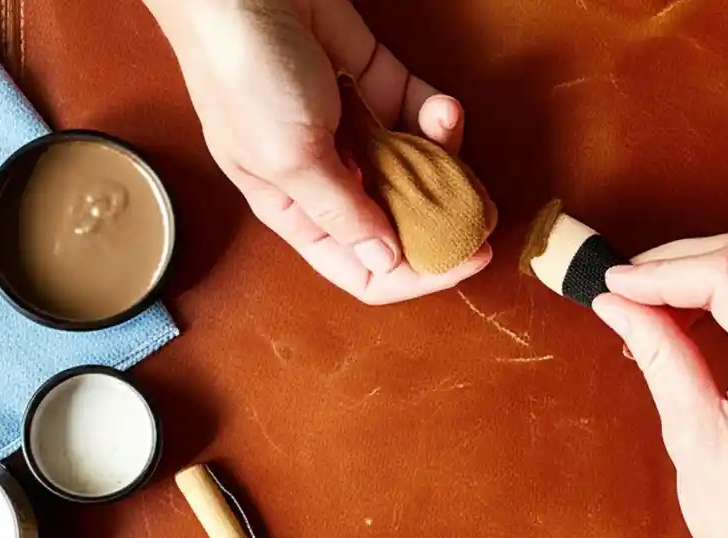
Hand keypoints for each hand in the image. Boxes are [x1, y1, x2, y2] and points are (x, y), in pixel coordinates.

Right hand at [145, 0, 491, 303]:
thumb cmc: (245, 72)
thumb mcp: (289, 158)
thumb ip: (340, 213)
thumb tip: (382, 264)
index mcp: (293, 206)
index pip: (359, 267)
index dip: (411, 274)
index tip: (463, 260)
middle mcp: (325, 174)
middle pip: (397, 220)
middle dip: (442, 214)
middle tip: (482, 207)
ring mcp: (350, 127)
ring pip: (416, 165)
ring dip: (444, 152)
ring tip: (445, 122)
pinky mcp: (370, 83)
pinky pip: (415, 113)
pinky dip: (434, 113)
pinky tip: (439, 103)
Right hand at [593, 233, 727, 537]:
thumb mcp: (693, 437)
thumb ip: (660, 356)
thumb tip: (617, 304)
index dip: (663, 272)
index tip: (614, 284)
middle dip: (678, 265)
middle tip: (622, 291)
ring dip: (698, 280)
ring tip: (644, 312)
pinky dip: (723, 302)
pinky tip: (681, 324)